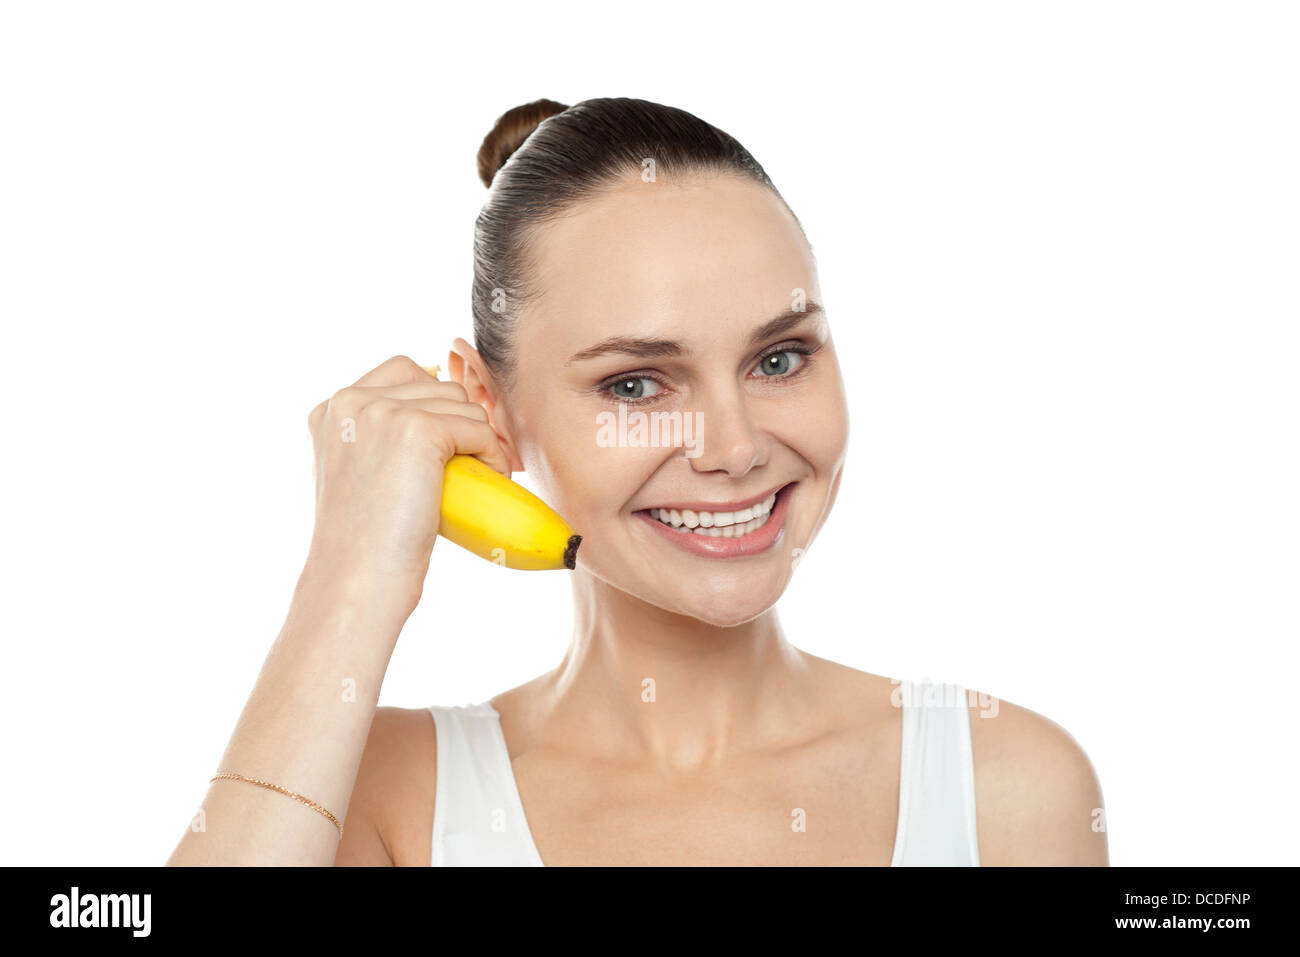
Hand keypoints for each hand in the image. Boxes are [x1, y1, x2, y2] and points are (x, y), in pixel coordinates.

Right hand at [303, 354, 512, 604]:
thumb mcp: (356, 473)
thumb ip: (374, 434)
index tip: (449, 444)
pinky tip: (490, 478)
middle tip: (471, 466)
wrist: (357, 581)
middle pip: (439, 386)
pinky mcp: (416, 429)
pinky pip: (478, 427)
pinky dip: (493, 454)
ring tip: (476, 478)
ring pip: (463, 404)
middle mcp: (351, 401)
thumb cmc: (365, 542)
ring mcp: (381, 411)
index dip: (437, 402)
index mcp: (332, 408)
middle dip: (463, 423)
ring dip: (480, 439)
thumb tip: (431, 389)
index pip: (403, 370)